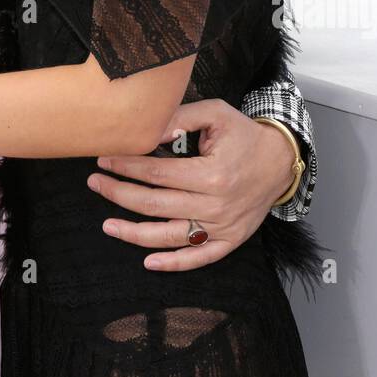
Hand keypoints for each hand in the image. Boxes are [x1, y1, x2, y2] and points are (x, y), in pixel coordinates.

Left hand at [86, 97, 298, 270]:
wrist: (281, 160)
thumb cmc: (244, 134)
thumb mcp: (215, 113)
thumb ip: (180, 118)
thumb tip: (149, 128)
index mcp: (210, 173)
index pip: (156, 173)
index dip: (126, 166)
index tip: (103, 159)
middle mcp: (215, 204)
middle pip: (155, 204)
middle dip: (119, 194)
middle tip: (95, 184)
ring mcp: (223, 226)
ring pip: (170, 236)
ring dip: (134, 233)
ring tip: (107, 225)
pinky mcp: (230, 240)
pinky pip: (199, 257)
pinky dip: (174, 263)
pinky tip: (148, 261)